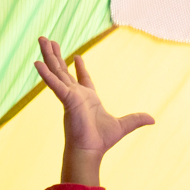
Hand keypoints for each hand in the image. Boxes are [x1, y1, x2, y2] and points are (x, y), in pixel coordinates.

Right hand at [34, 37, 153, 185]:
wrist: (90, 151)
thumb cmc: (101, 141)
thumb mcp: (123, 126)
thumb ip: (136, 120)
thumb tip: (153, 119)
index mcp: (87, 99)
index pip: (82, 79)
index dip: (79, 67)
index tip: (77, 56)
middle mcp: (76, 95)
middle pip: (63, 70)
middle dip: (56, 55)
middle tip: (48, 40)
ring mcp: (69, 95)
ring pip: (56, 71)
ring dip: (49, 55)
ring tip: (41, 39)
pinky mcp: (66, 99)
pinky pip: (54, 84)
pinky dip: (46, 74)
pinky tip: (36, 62)